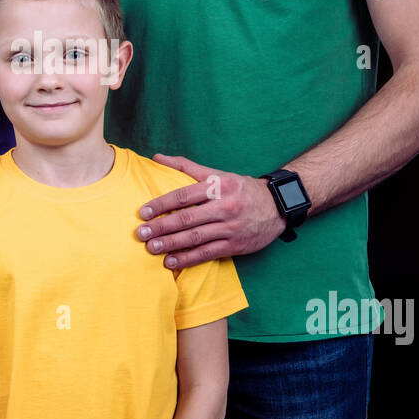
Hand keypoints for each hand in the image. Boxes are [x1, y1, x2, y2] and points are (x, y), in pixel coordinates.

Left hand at [135, 154, 284, 269]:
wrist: (277, 206)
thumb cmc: (241, 189)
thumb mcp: (218, 174)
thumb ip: (186, 167)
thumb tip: (157, 157)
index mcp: (218, 186)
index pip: (184, 195)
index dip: (162, 204)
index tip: (143, 212)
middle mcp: (225, 206)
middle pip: (188, 218)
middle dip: (162, 226)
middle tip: (141, 233)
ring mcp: (230, 227)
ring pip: (196, 237)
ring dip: (171, 244)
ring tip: (152, 248)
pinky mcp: (235, 245)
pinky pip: (207, 253)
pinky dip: (188, 258)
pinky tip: (171, 261)